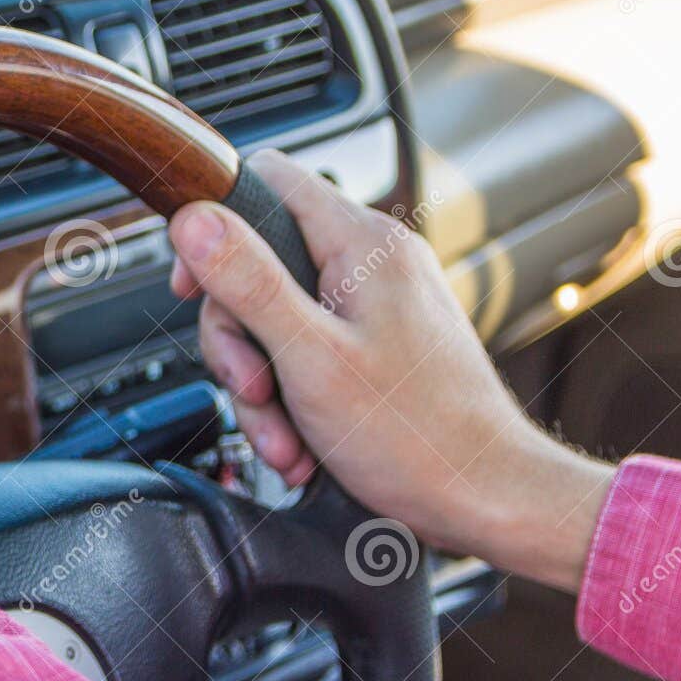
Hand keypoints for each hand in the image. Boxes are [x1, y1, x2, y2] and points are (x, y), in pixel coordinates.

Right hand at [168, 151, 613, 591]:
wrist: (486, 498)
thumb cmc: (420, 438)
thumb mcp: (310, 357)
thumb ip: (248, 282)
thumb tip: (194, 219)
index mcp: (363, 245)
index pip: (265, 182)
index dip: (214, 228)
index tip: (194, 287)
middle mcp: (373, 264)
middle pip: (258, 269)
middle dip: (240, 342)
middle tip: (255, 388)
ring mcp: (376, 307)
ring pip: (277, 323)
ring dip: (264, 389)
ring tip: (286, 438)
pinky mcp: (376, 347)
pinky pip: (306, 356)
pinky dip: (293, 402)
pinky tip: (303, 443)